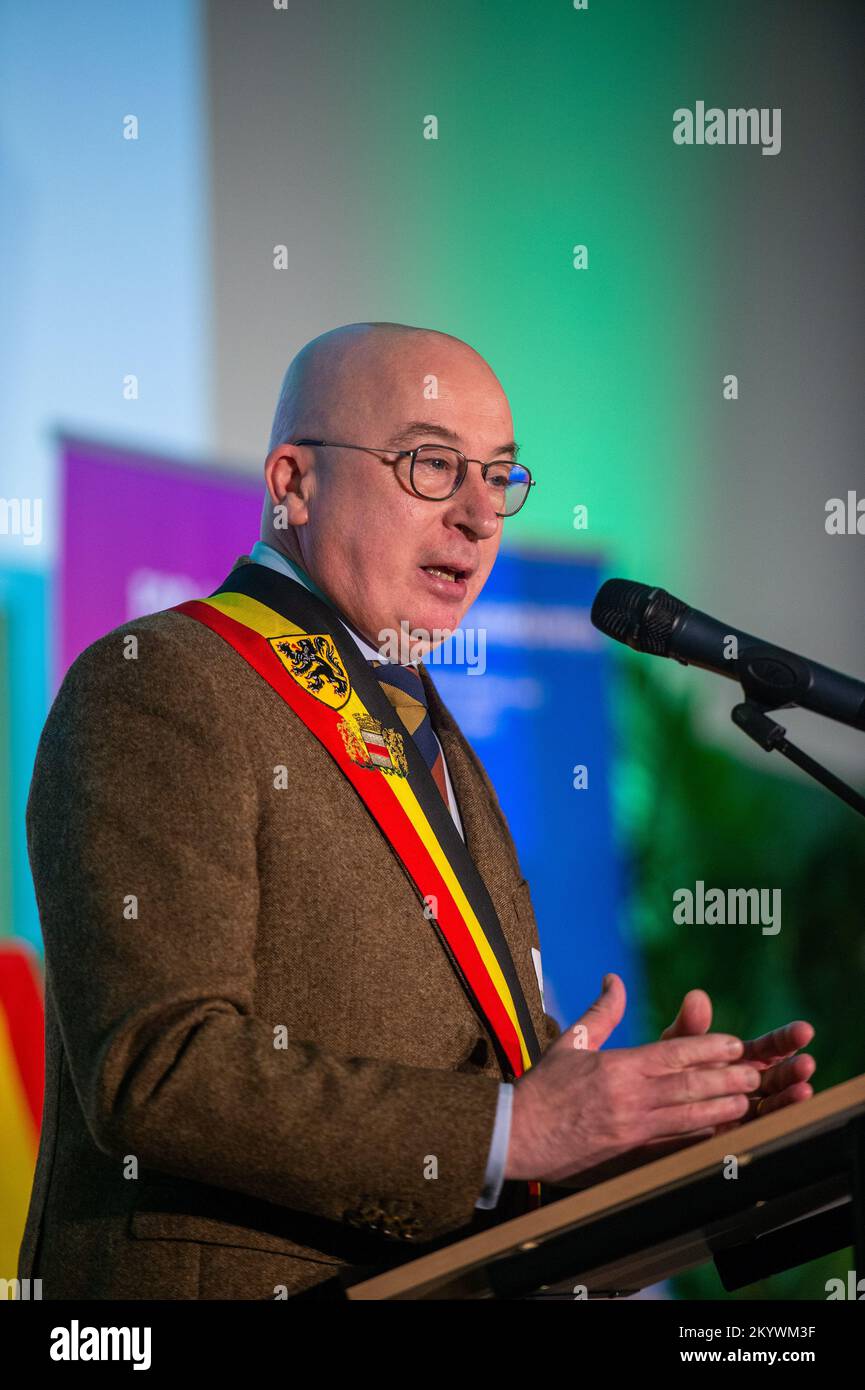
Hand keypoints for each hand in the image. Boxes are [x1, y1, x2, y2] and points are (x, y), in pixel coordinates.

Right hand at [505, 975, 757, 1184]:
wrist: (514, 1134)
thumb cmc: (542, 1088)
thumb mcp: (571, 1043)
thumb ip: (601, 1013)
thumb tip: (615, 980)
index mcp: (617, 1066)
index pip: (673, 1053)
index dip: (708, 1048)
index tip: (734, 1043)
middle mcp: (629, 1097)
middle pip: (689, 1085)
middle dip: (726, 1078)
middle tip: (754, 1074)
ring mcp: (631, 1130)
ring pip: (688, 1117)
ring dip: (721, 1109)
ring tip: (748, 1102)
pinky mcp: (628, 1157)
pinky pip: (672, 1148)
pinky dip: (698, 1140)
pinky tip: (720, 1136)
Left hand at [661, 988, 815, 1132]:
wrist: (646, 1109)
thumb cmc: (664, 1071)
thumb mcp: (675, 1046)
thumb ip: (689, 1026)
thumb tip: (697, 997)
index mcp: (741, 1058)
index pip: (771, 1047)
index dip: (788, 1039)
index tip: (804, 1031)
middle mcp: (748, 1084)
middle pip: (778, 1076)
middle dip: (794, 1070)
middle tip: (806, 1064)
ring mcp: (744, 1111)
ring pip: (773, 1104)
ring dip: (790, 1097)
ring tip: (803, 1090)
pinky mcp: (735, 1135)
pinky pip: (756, 1130)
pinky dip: (771, 1123)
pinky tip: (784, 1118)